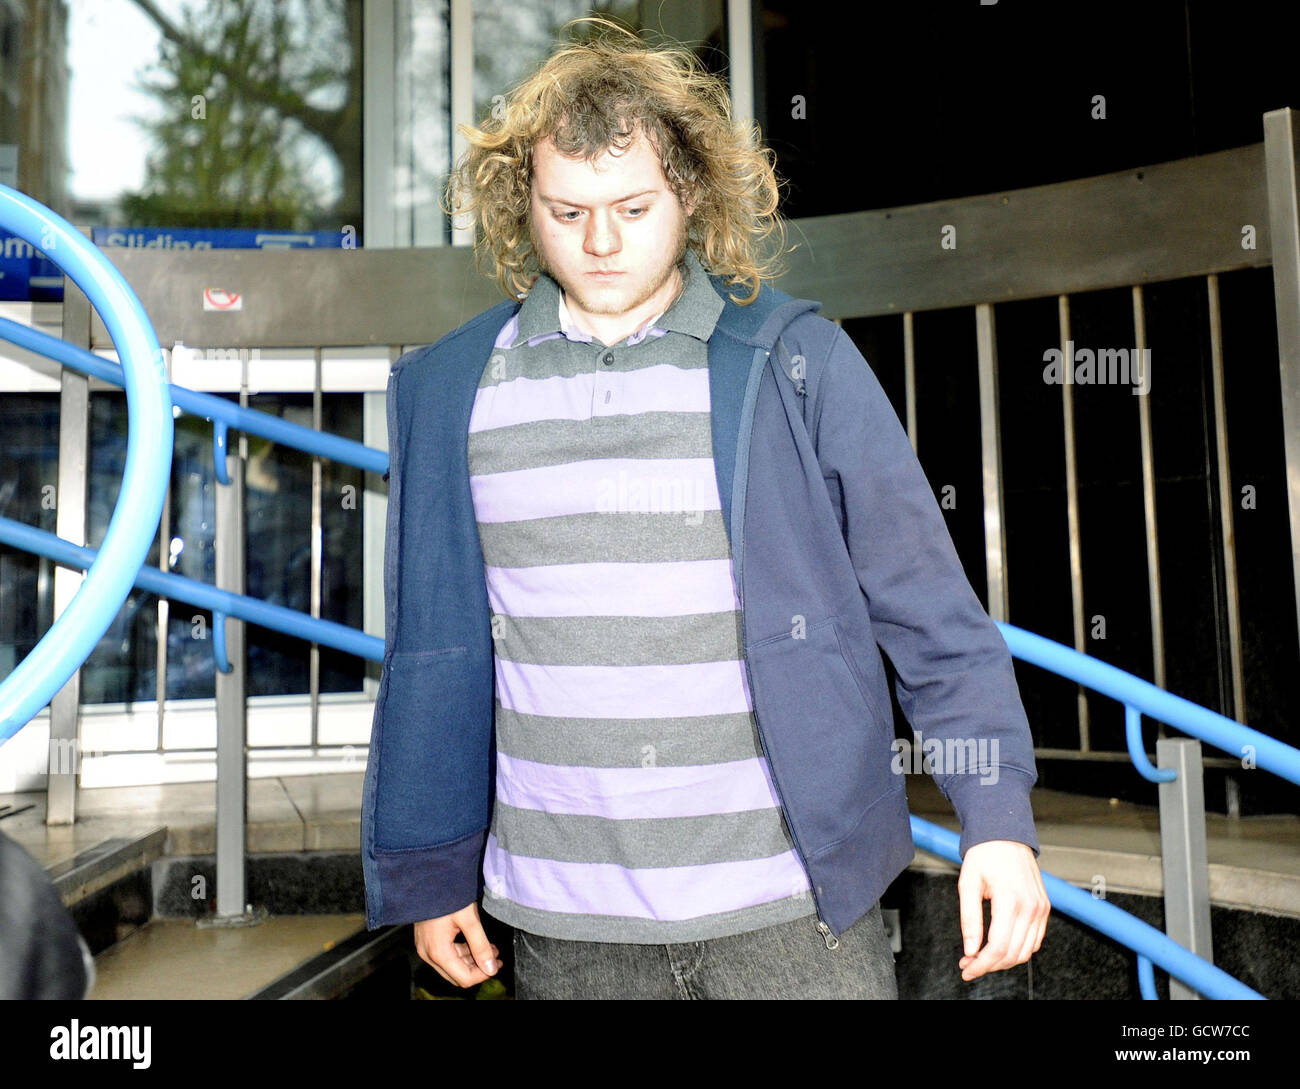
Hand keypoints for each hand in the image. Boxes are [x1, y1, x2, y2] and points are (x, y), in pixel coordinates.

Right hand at [413, 901, 500, 988]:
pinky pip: (445, 955)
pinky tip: (476, 943)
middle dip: (478, 969)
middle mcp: (428, 954)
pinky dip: (462, 952)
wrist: (428, 878)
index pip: (464, 978)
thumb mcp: (469, 919)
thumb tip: (492, 968)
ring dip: (472, 960)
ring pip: (452, 966)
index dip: (483, 974)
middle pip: (457, 975)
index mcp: (438, 951)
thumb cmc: (448, 894)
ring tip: (491, 948)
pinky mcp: (426, 941)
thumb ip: (480, 945)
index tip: (498, 963)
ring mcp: (425, 948)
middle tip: (496, 956)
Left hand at [956, 840, 1049, 981]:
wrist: (1006, 835)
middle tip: (969, 965)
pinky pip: (1035, 941)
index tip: (966, 970)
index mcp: (1010, 900)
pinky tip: (1000, 947)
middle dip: (989, 966)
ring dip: (1003, 961)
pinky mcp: (1044, 909)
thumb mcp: (968, 883)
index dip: (981, 964)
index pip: (998, 947)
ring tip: (981, 957)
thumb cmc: (985, 855)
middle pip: (1012, 954)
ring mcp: (1041, 909)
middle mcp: (1031, 907)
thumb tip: (970, 949)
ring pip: (1026, 952)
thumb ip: (969, 919)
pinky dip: (1018, 950)